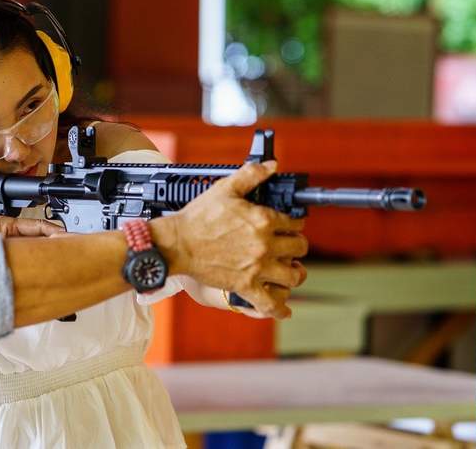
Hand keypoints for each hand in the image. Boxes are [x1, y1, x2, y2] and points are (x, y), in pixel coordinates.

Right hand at [150, 161, 307, 319]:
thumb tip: (272, 166)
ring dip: (294, 273)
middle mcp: (265, 245)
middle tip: (288, 246)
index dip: (294, 223)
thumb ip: (251, 175)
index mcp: (263, 220)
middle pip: (299, 248)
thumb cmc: (198, 217)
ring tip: (289, 270)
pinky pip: (269, 303)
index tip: (288, 225)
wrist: (176, 244)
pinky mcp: (245, 286)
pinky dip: (280, 308)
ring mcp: (257, 268)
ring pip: (293, 276)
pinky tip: (284, 309)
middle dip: (296, 246)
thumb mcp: (225, 189)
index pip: (294, 222)